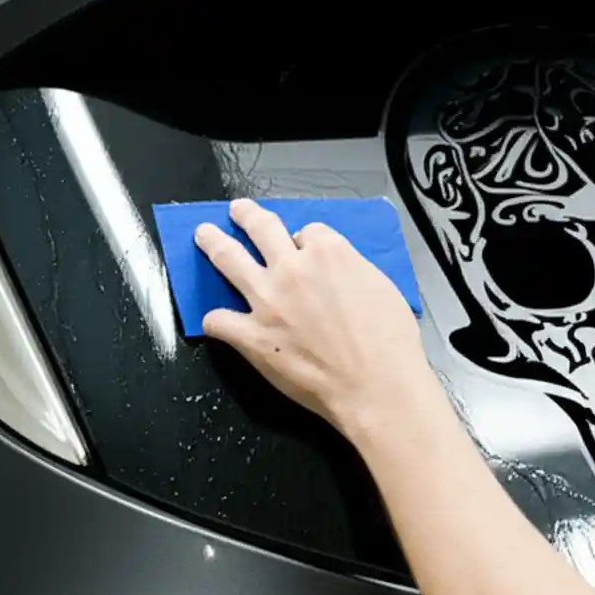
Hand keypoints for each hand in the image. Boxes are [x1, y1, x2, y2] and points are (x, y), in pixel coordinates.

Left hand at [194, 199, 437, 436]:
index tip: (304, 247)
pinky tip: (217, 321)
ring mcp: (267, 300)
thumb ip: (352, 269)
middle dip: (247, 216)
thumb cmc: (391, 340)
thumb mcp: (381, 286)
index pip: (308, 231)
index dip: (306, 240)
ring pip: (229, 259)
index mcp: (328, 252)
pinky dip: (216, 319)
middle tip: (238, 210)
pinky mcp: (251, 335)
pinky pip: (218, 320)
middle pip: (261, 229)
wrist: (375, 384)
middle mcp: (292, 267)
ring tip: (203, 234)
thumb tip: (338, 270)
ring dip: (213, 243)